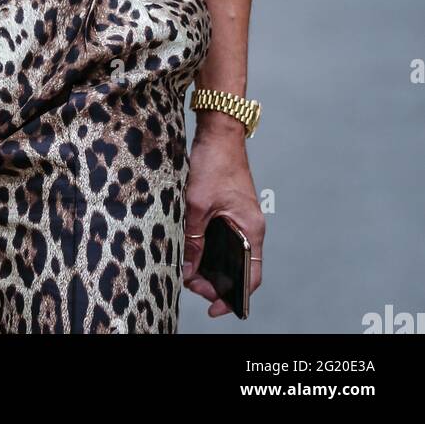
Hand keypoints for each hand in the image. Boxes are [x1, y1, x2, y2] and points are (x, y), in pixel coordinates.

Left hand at [182, 122, 264, 317]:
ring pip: (228, 253)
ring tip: (187, 270)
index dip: (236, 297)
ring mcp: (240, 218)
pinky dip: (208, 249)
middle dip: (216, 282)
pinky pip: (221, 238)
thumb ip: (194, 239)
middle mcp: (249, 227)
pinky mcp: (229, 209)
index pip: (252, 277)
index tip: (215, 308)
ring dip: (210, 265)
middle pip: (238, 268)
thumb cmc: (214, 163)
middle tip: (190, 283)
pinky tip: (191, 250)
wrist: (219, 130)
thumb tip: (188, 269)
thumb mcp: (198, 205)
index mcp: (250, 229)